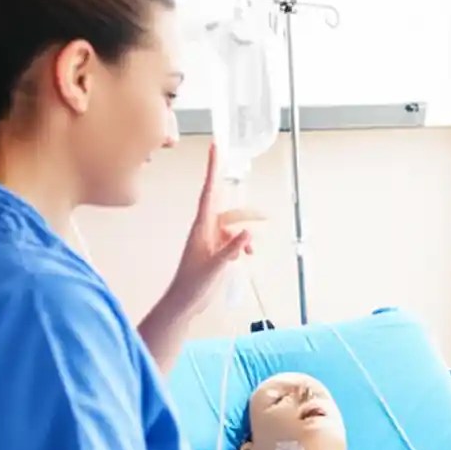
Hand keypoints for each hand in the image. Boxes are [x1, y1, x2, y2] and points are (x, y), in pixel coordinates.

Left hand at [164, 143, 254, 315]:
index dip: (213, 168)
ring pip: (234, 227)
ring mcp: (210, 238)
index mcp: (201, 227)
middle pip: (230, 211)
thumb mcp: (215, 266)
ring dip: (245, 236)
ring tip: (252, 250)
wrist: (184, 302)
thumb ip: (232, 248)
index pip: (209, 191)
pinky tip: (245, 256)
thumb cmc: (193, 284)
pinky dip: (242, 244)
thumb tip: (248, 231)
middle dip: (248, 215)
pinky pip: (233, 239)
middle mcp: (205, 228)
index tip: (216, 147)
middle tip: (266, 218)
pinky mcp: (214, 249)